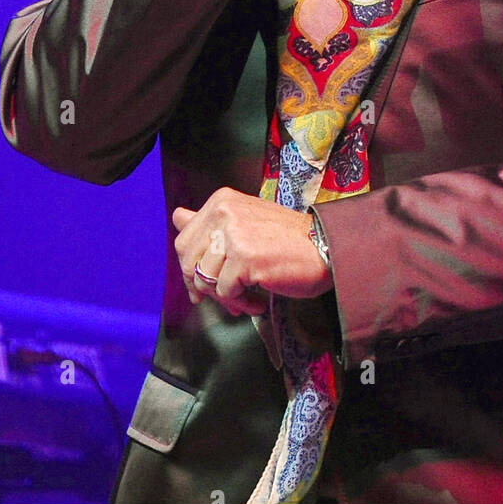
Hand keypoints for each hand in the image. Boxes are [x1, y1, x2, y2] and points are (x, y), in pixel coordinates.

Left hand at [172, 187, 332, 315]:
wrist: (325, 247)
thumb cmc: (288, 239)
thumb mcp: (245, 220)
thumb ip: (210, 221)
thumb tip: (177, 216)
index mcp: (222, 201)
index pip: (184, 240)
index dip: (191, 267)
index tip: (204, 282)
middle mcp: (224, 212)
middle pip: (189, 262)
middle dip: (204, 286)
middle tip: (227, 296)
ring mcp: (233, 234)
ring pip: (206, 280)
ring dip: (227, 297)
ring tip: (249, 297)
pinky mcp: (244, 258)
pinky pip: (226, 292)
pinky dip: (241, 302)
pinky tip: (258, 299)